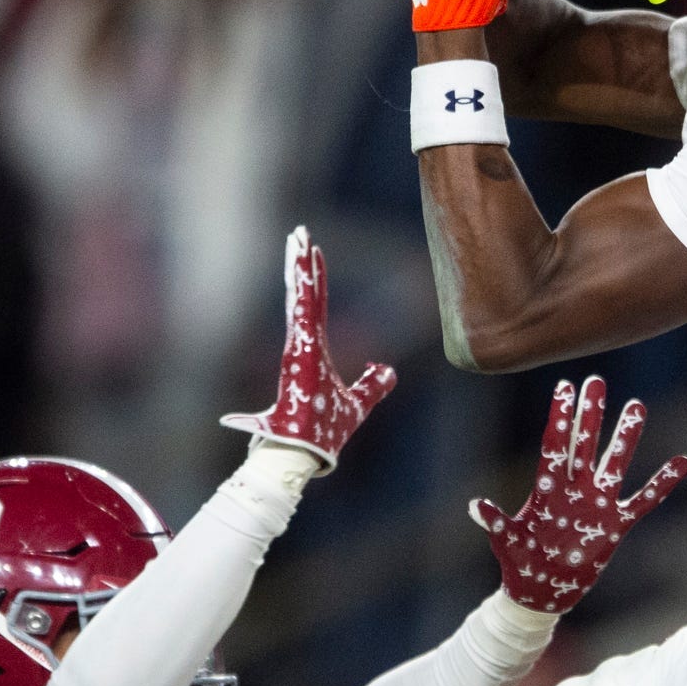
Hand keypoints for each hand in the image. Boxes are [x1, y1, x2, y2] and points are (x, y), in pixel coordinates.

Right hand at [223, 228, 395, 470]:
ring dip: (299, 266)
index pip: (315, 306)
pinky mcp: (298, 352)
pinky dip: (302, 287)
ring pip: (300, 296)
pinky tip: (302, 263)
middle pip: (304, 294)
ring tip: (298, 236)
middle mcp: (303, 345)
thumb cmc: (324, 433)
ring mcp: (298, 347)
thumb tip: (388, 368)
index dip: (316, 279)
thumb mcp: (359, 404)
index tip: (314, 252)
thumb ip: (374, 384)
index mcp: (313, 352)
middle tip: (299, 231)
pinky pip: (302, 312)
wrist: (304, 454)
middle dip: (302, 262)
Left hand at [472, 375, 686, 613]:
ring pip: (615, 464)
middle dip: (591, 414)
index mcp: (547, 488)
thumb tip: (475, 506)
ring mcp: (597, 504)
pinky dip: (661, 484)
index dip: (560, 417)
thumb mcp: (506, 542)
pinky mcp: (615, 525)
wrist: (542, 591)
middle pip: (585, 444)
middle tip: (596, 381)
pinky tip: (681, 462)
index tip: (565, 387)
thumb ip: (495, 523)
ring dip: (625, 438)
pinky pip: (643, 501)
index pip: (555, 445)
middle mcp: (574, 489)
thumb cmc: (519, 563)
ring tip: (636, 406)